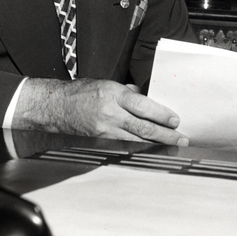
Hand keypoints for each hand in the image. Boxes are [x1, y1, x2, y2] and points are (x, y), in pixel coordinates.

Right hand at [14, 78, 188, 145]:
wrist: (55, 106)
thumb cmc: (82, 91)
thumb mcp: (108, 84)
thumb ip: (129, 93)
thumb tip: (148, 99)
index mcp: (113, 94)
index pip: (144, 106)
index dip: (162, 115)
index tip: (176, 120)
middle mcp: (110, 113)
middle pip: (143, 127)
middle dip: (165, 134)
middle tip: (182, 139)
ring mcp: (104, 129)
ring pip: (136, 140)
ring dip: (156, 144)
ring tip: (172, 147)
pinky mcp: (99, 141)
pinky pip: (124, 146)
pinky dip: (139, 148)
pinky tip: (151, 151)